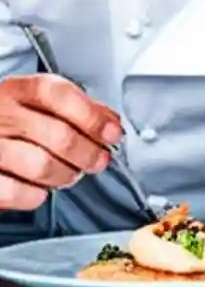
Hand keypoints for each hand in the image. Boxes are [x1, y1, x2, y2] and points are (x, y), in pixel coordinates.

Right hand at [0, 74, 120, 209]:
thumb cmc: (7, 124)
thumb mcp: (35, 105)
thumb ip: (75, 108)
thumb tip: (110, 122)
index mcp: (15, 91)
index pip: (57, 94)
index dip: (91, 115)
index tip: (112, 132)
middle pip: (58, 134)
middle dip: (88, 153)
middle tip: (98, 160)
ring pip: (42, 165)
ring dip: (65, 175)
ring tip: (69, 174)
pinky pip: (16, 192)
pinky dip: (35, 195)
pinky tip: (37, 189)